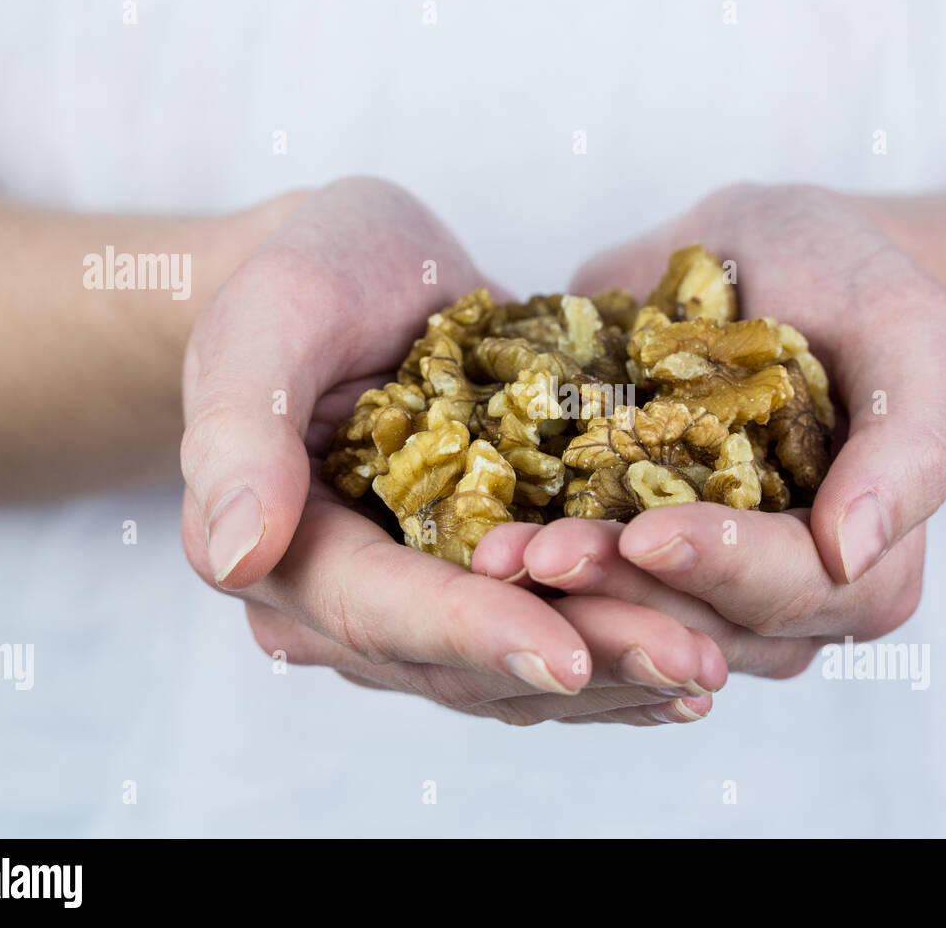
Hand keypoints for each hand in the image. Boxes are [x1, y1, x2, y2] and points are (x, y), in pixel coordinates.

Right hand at [179, 177, 725, 724]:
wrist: (368, 274)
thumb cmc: (310, 280)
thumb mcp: (266, 324)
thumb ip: (237, 432)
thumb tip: (236, 553)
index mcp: (289, 550)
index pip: (380, 611)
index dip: (471, 634)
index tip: (564, 655)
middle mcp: (356, 598)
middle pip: (466, 659)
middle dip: (580, 664)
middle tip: (691, 664)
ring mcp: (429, 593)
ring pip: (519, 664)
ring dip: (618, 672)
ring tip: (709, 667)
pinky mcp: (490, 574)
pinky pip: (556, 628)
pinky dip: (621, 647)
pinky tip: (698, 650)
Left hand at [482, 183, 945, 653]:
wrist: (765, 252)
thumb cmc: (851, 280)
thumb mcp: (906, 333)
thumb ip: (907, 443)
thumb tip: (856, 553)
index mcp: (866, 566)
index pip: (795, 588)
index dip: (722, 566)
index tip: (646, 533)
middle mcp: (782, 598)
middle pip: (701, 623)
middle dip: (618, 593)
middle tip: (531, 556)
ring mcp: (701, 585)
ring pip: (633, 622)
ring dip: (561, 599)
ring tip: (490, 554)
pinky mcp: (631, 554)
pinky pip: (584, 584)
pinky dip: (532, 571)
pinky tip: (475, 546)